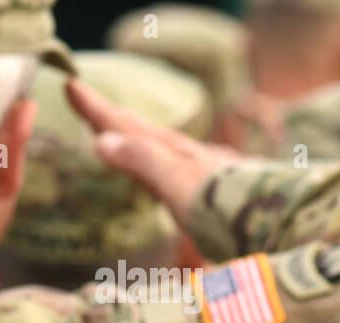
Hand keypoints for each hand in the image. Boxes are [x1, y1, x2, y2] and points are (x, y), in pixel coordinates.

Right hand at [65, 78, 242, 227]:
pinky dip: (147, 156)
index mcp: (166, 150)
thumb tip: (101, 141)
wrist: (267, 220)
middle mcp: (179, 154)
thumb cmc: (220, 205)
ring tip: (110, 128)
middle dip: (106, 114)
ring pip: (151, 143)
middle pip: (135, 128)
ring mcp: (193, 168)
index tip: (71, 84)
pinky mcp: (203, 187)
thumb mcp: (176, 181)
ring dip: (126, 133)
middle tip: (81, 96)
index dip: (95, 107)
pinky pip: (164, 162)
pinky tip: (156, 164)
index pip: (122, 124)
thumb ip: (141, 160)